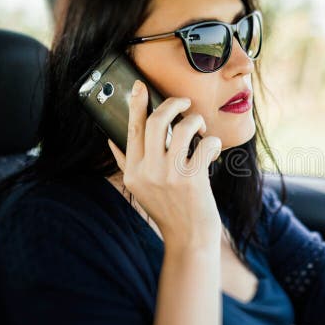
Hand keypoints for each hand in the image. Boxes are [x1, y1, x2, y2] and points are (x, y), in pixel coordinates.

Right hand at [107, 79, 222, 253]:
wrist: (188, 239)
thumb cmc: (169, 210)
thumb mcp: (140, 189)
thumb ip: (126, 164)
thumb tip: (111, 140)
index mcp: (133, 171)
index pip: (132, 129)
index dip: (137, 104)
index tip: (140, 85)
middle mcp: (147, 171)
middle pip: (156, 122)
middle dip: (173, 104)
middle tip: (184, 103)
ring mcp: (169, 175)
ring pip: (183, 128)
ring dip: (196, 121)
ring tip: (201, 130)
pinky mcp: (192, 179)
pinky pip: (205, 145)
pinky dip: (213, 142)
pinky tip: (213, 149)